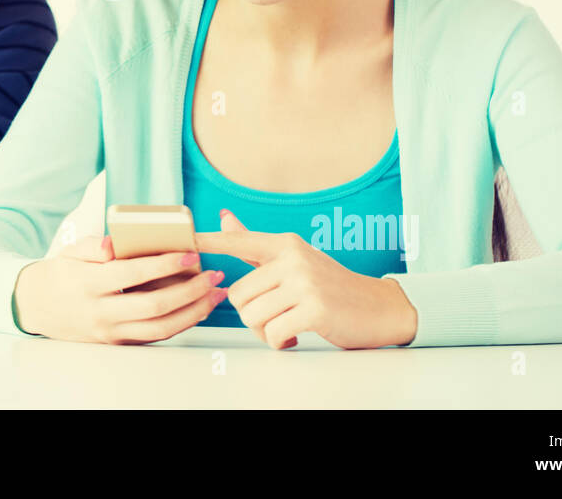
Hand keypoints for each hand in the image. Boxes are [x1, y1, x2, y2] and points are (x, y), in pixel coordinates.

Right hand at [12, 233, 226, 343]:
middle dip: (191, 291)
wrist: (36, 307)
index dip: (164, 265)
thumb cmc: (60, 274)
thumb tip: (112, 244)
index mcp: (89, 284)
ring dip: (194, 312)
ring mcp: (110, 333)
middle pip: (154, 306)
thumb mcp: (70, 252)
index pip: (133, 274)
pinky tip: (198, 309)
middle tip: (213, 275)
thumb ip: (92, 246)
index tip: (190, 255)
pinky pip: (154, 337)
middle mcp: (101, 313)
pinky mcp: (117, 344)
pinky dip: (180, 324)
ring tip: (215, 294)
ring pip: (160, 329)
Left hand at [194, 209, 417, 349]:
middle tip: (274, 318)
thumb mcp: (293, 259)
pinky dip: (279, 343)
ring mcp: (305, 282)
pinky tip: (294, 338)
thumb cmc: (330, 285)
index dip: (209, 242)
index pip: (239, 240)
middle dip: (250, 315)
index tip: (184, 238)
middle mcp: (293, 258)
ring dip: (264, 332)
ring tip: (285, 327)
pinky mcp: (315, 309)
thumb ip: (254, 243)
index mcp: (284, 244)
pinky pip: (273, 334)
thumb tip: (224, 218)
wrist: (378, 308)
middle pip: (238, 295)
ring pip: (252, 316)